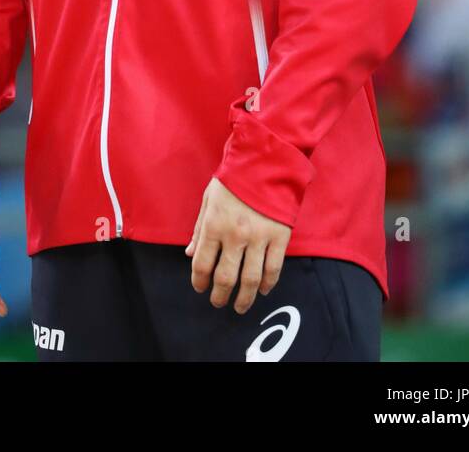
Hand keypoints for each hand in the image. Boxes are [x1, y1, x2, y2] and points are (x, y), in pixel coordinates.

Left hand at [186, 178, 291, 314]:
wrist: (265, 161)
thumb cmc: (233, 178)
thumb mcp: (208, 199)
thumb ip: (199, 228)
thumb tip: (190, 253)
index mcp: (214, 225)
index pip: (202, 264)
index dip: (199, 281)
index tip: (199, 287)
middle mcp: (235, 236)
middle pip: (225, 278)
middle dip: (220, 295)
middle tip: (218, 303)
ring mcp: (259, 238)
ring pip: (251, 280)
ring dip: (244, 298)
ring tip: (239, 306)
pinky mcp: (279, 237)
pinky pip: (273, 269)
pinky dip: (268, 284)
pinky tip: (263, 290)